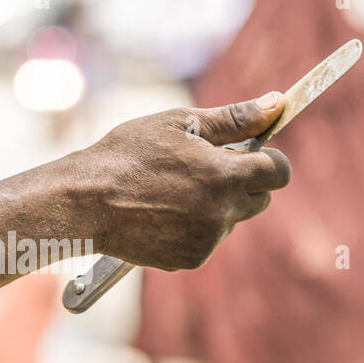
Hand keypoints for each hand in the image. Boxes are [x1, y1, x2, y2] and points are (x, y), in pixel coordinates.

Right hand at [77, 93, 290, 270]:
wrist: (84, 200)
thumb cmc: (127, 154)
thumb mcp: (177, 124)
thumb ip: (232, 118)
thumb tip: (275, 103)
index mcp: (223, 175)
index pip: (279, 171)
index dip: (267, 159)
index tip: (248, 154)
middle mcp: (221, 212)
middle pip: (259, 199)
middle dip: (241, 183)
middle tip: (200, 170)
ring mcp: (206, 240)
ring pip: (230, 220)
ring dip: (215, 206)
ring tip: (170, 191)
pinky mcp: (190, 259)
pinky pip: (206, 241)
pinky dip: (193, 228)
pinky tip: (161, 213)